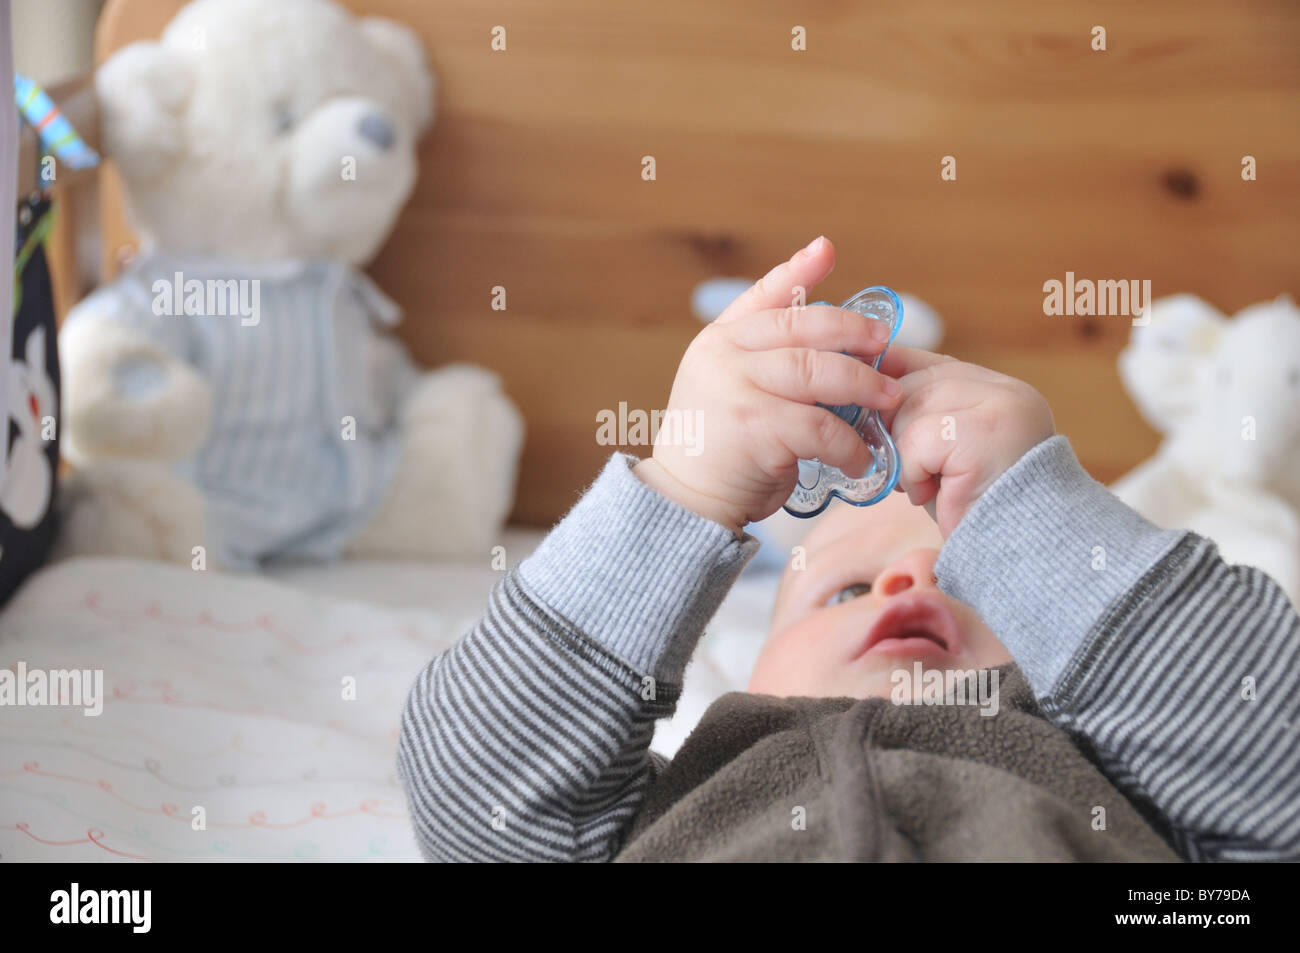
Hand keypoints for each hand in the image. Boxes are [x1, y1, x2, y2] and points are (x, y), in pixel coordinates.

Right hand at [634, 236, 901, 534]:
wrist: (686, 501)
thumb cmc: (721, 449)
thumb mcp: (733, 389)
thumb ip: (768, 360)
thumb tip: (837, 343)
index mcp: (720, 340)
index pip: (764, 295)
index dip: (798, 271)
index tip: (827, 250)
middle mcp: (725, 355)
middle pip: (804, 328)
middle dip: (852, 332)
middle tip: (884, 345)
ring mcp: (738, 389)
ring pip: (818, 372)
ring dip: (863, 386)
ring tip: (888, 400)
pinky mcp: (755, 428)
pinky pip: (820, 427)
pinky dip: (848, 444)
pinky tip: (859, 457)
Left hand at [878, 347, 1055, 537]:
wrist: (1018, 555)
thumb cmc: (976, 511)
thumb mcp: (943, 455)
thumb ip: (920, 420)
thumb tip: (869, 394)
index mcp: (1000, 391)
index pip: (932, 365)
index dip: (892, 382)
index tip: (865, 403)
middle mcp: (1005, 392)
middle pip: (914, 384)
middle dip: (892, 426)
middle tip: (902, 466)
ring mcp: (1000, 408)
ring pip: (910, 409)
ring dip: (903, 456)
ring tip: (926, 484)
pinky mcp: (985, 434)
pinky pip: (917, 441)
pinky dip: (912, 472)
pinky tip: (932, 494)